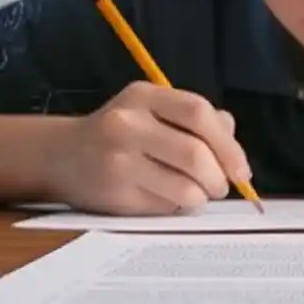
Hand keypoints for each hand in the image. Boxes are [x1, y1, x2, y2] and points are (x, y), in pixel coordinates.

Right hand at [44, 81, 250, 214]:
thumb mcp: (154, 111)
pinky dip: (177, 207)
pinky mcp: (114, 194)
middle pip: (195, 154)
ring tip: (196, 194)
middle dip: (219, 178)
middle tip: (221, 187)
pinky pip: (164, 207)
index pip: (198, 112)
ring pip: (184, 188)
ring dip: (201, 197)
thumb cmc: (121, 133)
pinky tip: (166, 198)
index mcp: (144, 96)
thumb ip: (196, 119)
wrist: (62, 156)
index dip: (228, 144)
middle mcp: (127, 124)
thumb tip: (232, 143)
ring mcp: (118, 161)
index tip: (241, 169)